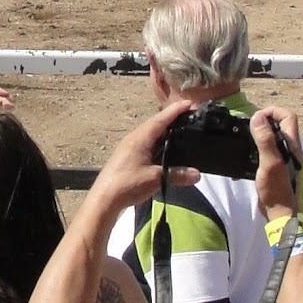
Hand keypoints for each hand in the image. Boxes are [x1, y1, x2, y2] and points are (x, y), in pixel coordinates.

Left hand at [89, 100, 198, 216]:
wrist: (105, 199)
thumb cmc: (127, 184)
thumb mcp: (155, 178)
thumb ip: (177, 174)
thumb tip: (197, 174)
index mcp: (140, 138)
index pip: (160, 119)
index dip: (175, 111)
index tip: (189, 104)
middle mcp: (134, 139)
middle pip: (156, 124)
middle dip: (173, 119)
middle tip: (190, 116)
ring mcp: (131, 148)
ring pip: (152, 135)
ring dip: (166, 132)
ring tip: (182, 130)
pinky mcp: (129, 158)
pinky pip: (148, 145)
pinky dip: (160, 144)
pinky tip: (167, 149)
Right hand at [251, 106, 301, 216]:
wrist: (279, 213)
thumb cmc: (277, 191)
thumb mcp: (270, 163)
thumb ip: (265, 140)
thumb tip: (258, 117)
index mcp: (291, 145)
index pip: (288, 116)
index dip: (272, 112)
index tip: (256, 118)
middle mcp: (289, 149)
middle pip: (279, 125)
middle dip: (262, 122)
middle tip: (247, 128)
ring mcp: (282, 158)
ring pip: (271, 137)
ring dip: (257, 135)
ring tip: (243, 141)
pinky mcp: (274, 167)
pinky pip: (264, 150)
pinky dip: (254, 149)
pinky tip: (244, 157)